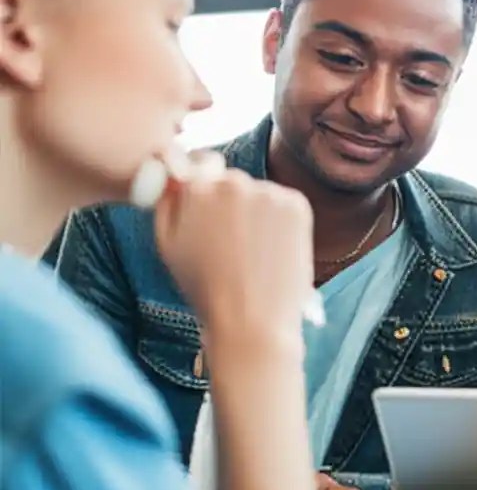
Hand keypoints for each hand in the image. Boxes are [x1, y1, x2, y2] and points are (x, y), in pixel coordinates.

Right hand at [153, 160, 313, 342]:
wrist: (252, 322)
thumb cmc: (205, 288)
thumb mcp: (167, 243)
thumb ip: (167, 199)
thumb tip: (174, 170)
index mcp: (196, 188)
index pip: (200, 167)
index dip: (204, 192)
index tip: (210, 215)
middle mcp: (233, 182)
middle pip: (231, 181)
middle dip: (229, 203)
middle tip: (232, 243)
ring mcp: (269, 192)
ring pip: (259, 192)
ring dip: (257, 211)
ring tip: (253, 252)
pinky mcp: (297, 205)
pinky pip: (284, 202)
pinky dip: (281, 219)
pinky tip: (272, 249)